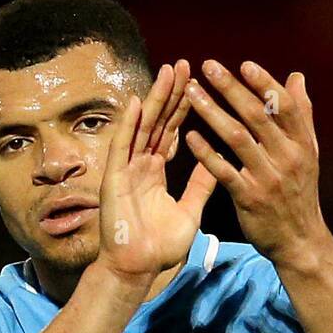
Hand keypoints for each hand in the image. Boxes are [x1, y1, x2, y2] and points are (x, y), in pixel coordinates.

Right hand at [98, 61, 216, 279]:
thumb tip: (218, 161)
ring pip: (142, 127)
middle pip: (158, 122)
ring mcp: (126, 170)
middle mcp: (140, 165)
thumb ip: (201, 185)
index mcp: (156, 172)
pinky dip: (129, 125)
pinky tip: (138, 102)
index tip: (197, 82)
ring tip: (167, 72)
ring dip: (154, 100)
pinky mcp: (114, 180)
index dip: (183, 107)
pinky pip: (122, 148)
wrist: (138, 268)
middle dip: (171, 94)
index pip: (171, 131)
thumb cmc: (160, 246)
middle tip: (184, 64)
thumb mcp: (190, 210)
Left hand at [185, 60, 332, 274]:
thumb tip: (297, 77)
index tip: (244, 64)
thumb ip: (302, 115)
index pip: (284, 105)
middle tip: (208, 67)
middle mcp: (286, 157)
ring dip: (212, 112)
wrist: (299, 241)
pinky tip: (189, 137)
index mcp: (301, 143)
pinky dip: (206, 152)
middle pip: (257, 115)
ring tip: (191, 93)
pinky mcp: (249, 198)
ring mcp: (267, 177)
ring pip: (237, 137)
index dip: (264, 83)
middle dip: (231, 88)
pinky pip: (223, 171)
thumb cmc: (300, 194)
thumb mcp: (309, 153)